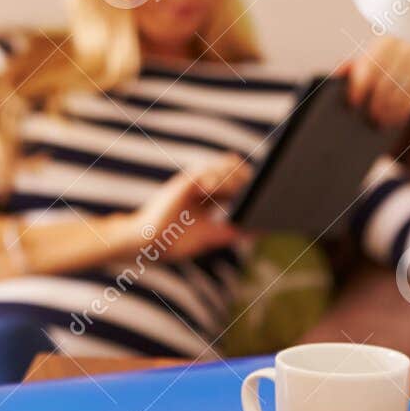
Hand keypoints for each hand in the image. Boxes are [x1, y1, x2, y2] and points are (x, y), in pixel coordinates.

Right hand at [120, 151, 250, 260]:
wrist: (146, 243)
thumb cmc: (173, 242)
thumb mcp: (209, 237)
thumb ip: (230, 232)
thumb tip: (256, 232)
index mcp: (209, 200)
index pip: (236, 184)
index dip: (250, 185)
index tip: (263, 192)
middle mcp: (202, 188)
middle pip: (232, 171)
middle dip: (245, 178)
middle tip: (251, 188)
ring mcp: (192, 184)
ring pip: (220, 167)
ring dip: (230, 176)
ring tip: (232, 190)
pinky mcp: (182, 184)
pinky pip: (202, 173)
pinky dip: (212, 178)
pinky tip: (212, 188)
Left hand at [336, 35, 409, 125]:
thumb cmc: (405, 66)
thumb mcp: (384, 59)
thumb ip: (359, 63)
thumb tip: (336, 74)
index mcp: (388, 41)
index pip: (368, 63)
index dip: (358, 85)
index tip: (352, 103)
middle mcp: (406, 47)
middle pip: (383, 79)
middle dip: (373, 101)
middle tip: (367, 117)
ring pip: (397, 91)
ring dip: (386, 110)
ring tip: (379, 121)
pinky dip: (400, 112)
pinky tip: (394, 120)